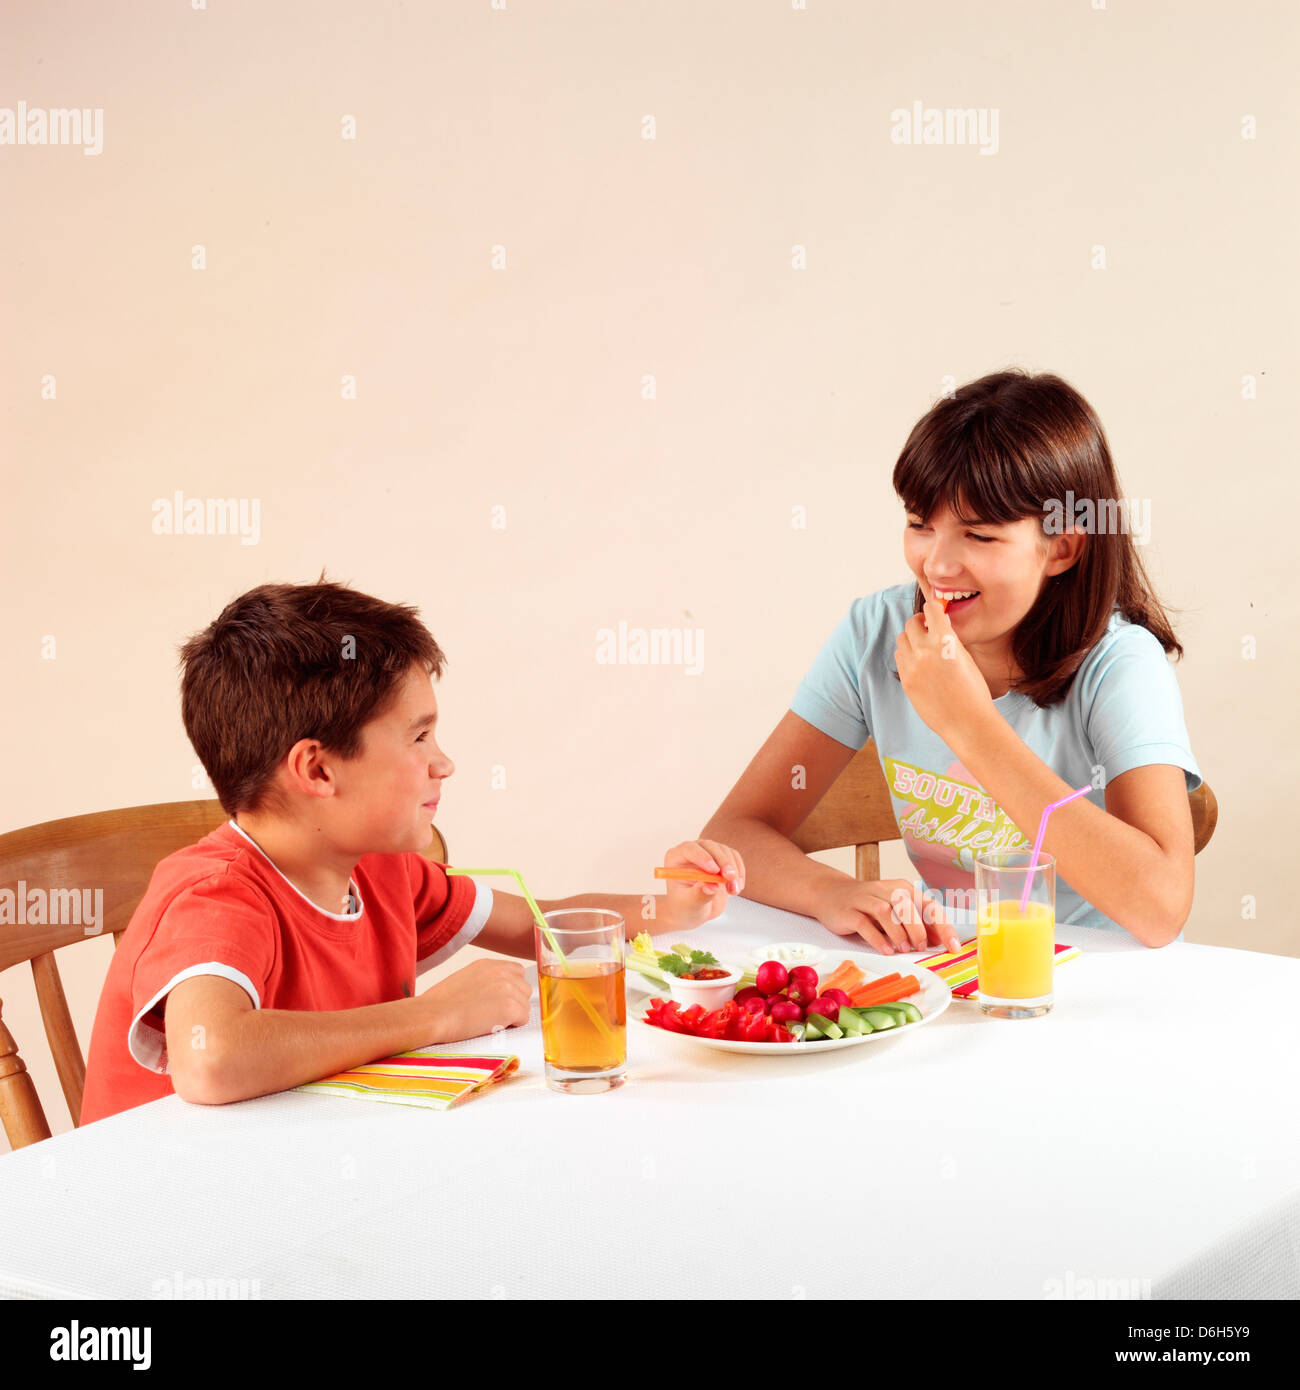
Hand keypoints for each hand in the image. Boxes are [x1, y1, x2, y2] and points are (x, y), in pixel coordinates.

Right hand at [418, 958, 530, 1042]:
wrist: (432, 1015)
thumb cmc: (439, 1004)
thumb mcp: (464, 979)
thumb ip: (485, 981)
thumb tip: (496, 994)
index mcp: (489, 964)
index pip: (517, 972)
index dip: (512, 988)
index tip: (503, 999)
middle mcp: (501, 972)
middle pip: (524, 989)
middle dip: (515, 1002)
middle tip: (495, 1014)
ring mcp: (508, 989)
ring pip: (525, 1005)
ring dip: (513, 1015)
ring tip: (491, 1021)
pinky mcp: (509, 1007)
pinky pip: (523, 1019)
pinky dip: (512, 1026)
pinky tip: (494, 1026)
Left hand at [654, 839, 745, 932]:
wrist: (693, 911)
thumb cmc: (685, 906)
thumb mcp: (689, 904)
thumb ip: (699, 895)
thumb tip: (711, 887)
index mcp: (676, 858)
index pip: (689, 849)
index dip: (703, 857)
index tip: (714, 871)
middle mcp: (692, 852)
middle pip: (710, 847)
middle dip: (723, 862)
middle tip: (730, 878)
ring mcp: (708, 853)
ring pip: (725, 852)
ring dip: (733, 870)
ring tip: (733, 890)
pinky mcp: (721, 859)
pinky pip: (734, 858)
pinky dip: (739, 872)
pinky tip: (736, 887)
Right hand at [816, 877, 961, 955]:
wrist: (830, 894)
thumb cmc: (868, 905)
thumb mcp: (895, 910)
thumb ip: (916, 922)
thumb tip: (939, 939)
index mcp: (902, 888)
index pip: (929, 905)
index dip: (943, 926)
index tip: (953, 946)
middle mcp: (885, 890)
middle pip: (907, 906)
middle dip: (918, 930)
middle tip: (921, 948)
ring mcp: (865, 899)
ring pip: (886, 912)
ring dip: (898, 933)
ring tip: (903, 950)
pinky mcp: (849, 912)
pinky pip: (865, 924)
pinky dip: (878, 939)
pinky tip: (886, 950)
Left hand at [893, 597, 994, 741]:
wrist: (966, 722)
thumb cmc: (973, 691)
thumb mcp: (966, 658)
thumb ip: (949, 639)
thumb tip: (938, 624)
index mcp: (945, 641)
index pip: (931, 609)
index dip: (934, 608)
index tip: (935, 610)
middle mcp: (925, 650)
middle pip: (912, 623)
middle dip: (920, 622)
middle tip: (928, 628)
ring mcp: (912, 666)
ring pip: (902, 639)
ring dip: (911, 638)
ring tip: (924, 647)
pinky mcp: (905, 680)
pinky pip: (899, 658)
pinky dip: (906, 654)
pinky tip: (919, 662)